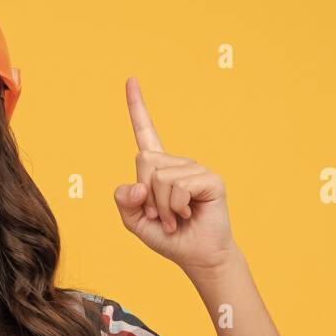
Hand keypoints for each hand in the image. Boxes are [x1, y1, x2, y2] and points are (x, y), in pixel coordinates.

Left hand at [112, 76, 238, 275]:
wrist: (198, 257)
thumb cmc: (170, 237)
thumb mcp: (135, 222)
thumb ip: (124, 202)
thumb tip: (137, 184)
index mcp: (158, 169)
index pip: (145, 132)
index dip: (137, 107)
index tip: (130, 79)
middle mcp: (177, 163)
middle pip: (143, 162)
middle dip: (145, 197)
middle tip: (161, 216)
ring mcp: (195, 169)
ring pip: (159, 178)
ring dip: (161, 208)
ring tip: (176, 218)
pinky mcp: (210, 179)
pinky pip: (178, 186)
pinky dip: (176, 207)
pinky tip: (188, 214)